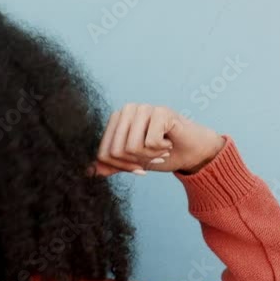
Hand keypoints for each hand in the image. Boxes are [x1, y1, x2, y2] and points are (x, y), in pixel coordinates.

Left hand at [90, 103, 225, 176]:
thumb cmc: (161, 155)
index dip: (121, 168)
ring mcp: (143, 108)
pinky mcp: (160, 111)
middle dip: (135, 163)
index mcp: (115, 120)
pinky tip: (169, 143)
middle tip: (151, 160)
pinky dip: (160, 150)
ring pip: (131, 147)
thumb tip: (88, 173)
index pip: (104, 153)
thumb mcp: (132, 162)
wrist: (191, 152)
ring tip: (160, 151)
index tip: (138, 168)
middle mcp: (126, 110)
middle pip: (116, 151)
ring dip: (149, 157)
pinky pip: (150, 142)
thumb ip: (111, 165)